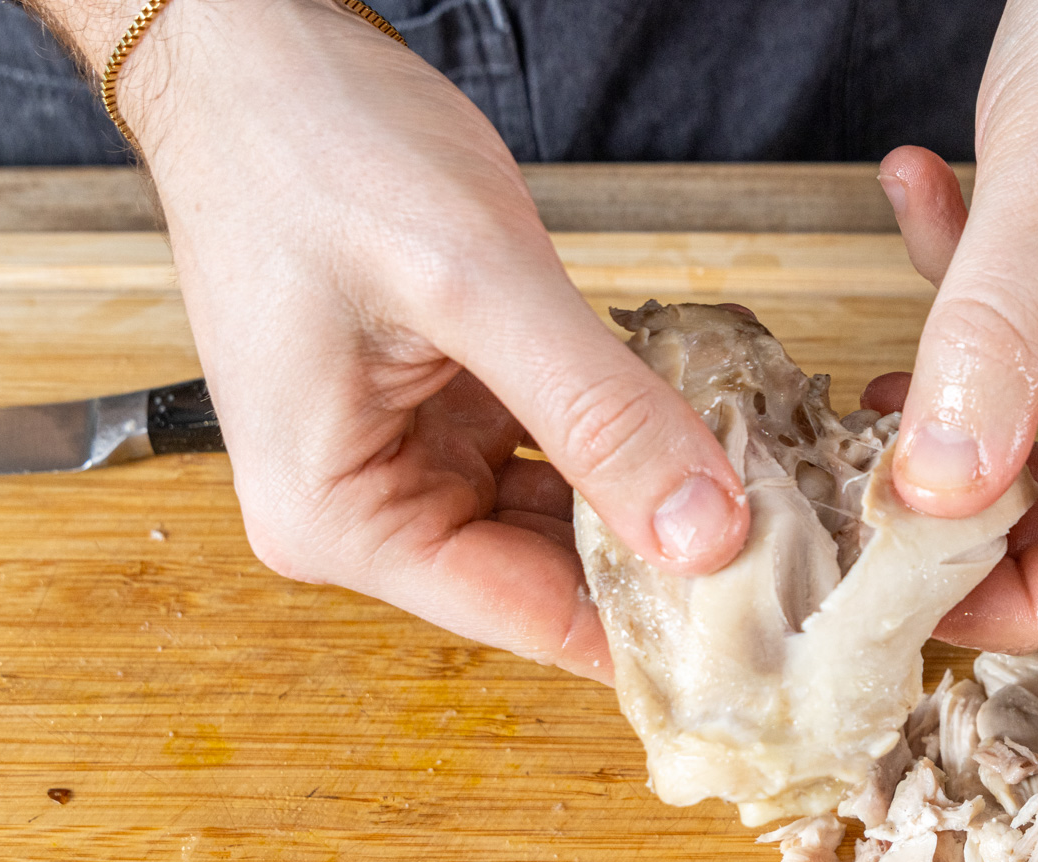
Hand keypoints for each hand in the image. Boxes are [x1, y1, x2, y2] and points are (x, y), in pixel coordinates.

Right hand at [54, 0, 752, 681]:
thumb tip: (703, 534)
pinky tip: (685, 427)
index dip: (653, 628)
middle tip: (784, 546)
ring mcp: (399, 464)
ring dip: (645, 500)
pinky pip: (546, 458)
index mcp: (339, 519)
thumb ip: (596, 413)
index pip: (528, 617)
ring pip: (557, 522)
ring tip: (753, 488)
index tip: (763, 626)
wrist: (252, 57)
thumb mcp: (475, 283)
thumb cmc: (315, 149)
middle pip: (545, 580)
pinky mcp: (434, 416)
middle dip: (659, 562)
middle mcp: (362, 513)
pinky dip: (613, 444)